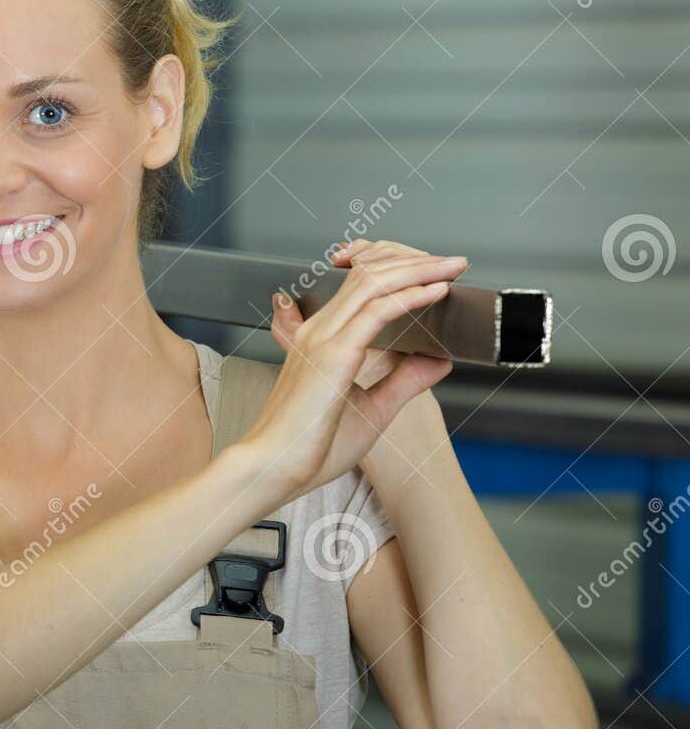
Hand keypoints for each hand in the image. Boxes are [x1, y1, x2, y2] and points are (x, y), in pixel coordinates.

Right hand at [240, 239, 462, 500]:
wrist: (275, 470)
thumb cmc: (308, 449)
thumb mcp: (371, 409)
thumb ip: (403, 380)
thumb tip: (438, 360)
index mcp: (321, 340)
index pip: (358, 282)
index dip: (396, 267)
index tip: (432, 271)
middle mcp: (319, 331)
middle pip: (368, 272)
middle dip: (414, 259)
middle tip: (453, 261)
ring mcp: (323, 339)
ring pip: (374, 282)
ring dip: (418, 269)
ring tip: (452, 267)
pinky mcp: (333, 354)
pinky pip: (377, 311)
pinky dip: (410, 296)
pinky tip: (436, 292)